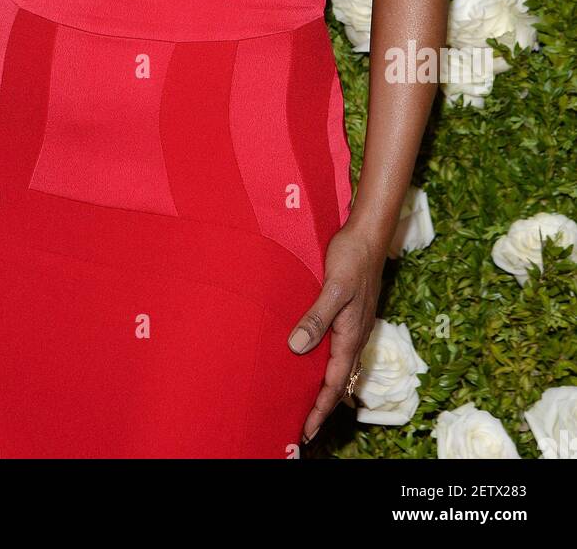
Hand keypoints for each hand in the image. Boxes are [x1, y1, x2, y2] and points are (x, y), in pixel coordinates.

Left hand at [287, 222, 386, 443]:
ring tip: (308, 405)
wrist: (369, 235)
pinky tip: (316, 363)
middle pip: (338, 381)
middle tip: (304, 429)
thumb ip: (316, 318)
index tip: (306, 431)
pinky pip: (339, 351)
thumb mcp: (333, 288)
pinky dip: (327, 367)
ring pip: (339, 367)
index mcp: (350, 335)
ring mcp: (354, 326)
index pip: (333, 383)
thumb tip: (296, 349)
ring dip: (325, 388)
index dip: (319, 409)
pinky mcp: (350, 315)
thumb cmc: (350, 258)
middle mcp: (354, 335)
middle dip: (322, 407)